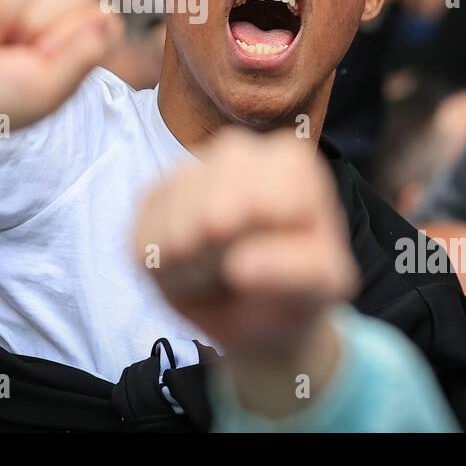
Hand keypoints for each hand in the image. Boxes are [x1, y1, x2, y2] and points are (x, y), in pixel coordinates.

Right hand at [0, 0, 121, 152]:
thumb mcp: (46, 90)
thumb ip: (86, 53)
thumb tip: (110, 13)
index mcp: (72, 42)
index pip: (99, 9)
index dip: (69, 30)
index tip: (39, 57)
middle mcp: (48, 13)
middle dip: (37, 19)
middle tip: (7, 50)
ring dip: (6, 5)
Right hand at [133, 129, 357, 359]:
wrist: (262, 314)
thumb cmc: (299, 288)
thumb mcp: (322, 287)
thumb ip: (298, 272)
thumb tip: (242, 266)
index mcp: (291, 164)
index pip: (262, 199)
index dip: (259, 244)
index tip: (265, 268)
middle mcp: (238, 151)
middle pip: (210, 208)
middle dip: (219, 255)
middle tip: (235, 276)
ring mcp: (189, 170)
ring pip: (173, 219)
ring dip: (191, 265)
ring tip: (214, 277)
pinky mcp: (154, 197)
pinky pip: (143, 234)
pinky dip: (161, 267)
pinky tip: (187, 272)